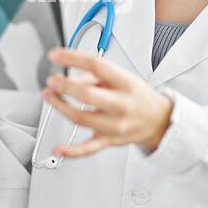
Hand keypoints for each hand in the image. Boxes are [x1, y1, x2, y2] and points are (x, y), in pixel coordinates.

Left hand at [40, 47, 173, 158]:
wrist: (157, 120)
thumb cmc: (136, 96)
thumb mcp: (122, 77)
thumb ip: (95, 76)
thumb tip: (70, 77)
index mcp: (125, 83)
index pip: (96, 66)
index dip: (72, 58)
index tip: (56, 55)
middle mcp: (121, 105)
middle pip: (87, 95)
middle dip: (64, 86)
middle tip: (52, 79)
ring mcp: (115, 125)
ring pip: (81, 118)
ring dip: (60, 107)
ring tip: (49, 95)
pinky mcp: (109, 141)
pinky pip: (88, 149)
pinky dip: (71, 151)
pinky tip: (58, 148)